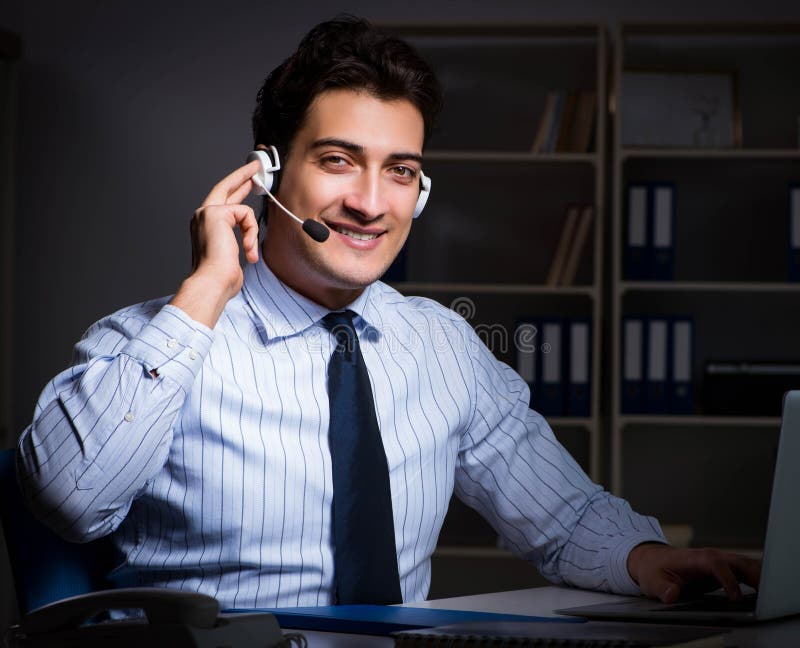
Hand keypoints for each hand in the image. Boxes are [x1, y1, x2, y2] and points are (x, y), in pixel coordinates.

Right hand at [189, 160, 260, 294]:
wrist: (212, 281)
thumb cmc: (221, 276)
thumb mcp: (231, 254)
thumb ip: (236, 240)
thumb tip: (247, 238)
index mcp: (203, 226)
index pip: (221, 201)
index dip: (235, 188)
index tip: (247, 180)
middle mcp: (201, 216)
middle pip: (225, 188)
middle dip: (242, 176)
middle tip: (256, 167)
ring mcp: (207, 212)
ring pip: (242, 209)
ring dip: (252, 232)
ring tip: (249, 251)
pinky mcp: (216, 213)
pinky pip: (246, 215)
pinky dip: (251, 233)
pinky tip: (247, 249)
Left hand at [627, 543, 760, 602]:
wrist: (652, 561)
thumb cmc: (653, 570)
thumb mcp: (652, 582)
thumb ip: (663, 589)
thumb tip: (671, 595)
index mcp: (694, 558)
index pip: (716, 564)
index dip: (728, 579)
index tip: (735, 596)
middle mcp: (709, 557)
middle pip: (737, 561)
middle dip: (752, 575)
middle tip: (765, 592)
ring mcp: (718, 561)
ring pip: (744, 564)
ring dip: (758, 575)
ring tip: (768, 591)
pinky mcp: (722, 569)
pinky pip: (743, 571)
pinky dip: (756, 578)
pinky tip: (763, 588)